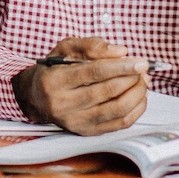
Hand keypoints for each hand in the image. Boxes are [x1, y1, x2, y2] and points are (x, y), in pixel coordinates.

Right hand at [12, 36, 148, 135]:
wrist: (36, 97)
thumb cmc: (54, 69)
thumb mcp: (66, 49)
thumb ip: (92, 46)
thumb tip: (120, 52)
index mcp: (55, 81)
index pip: (94, 73)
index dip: (121, 66)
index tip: (141, 62)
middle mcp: (63, 104)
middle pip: (107, 91)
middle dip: (132, 79)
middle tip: (142, 69)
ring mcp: (75, 121)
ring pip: (116, 109)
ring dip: (136, 94)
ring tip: (142, 80)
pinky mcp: (87, 131)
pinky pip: (119, 124)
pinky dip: (135, 110)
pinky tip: (139, 96)